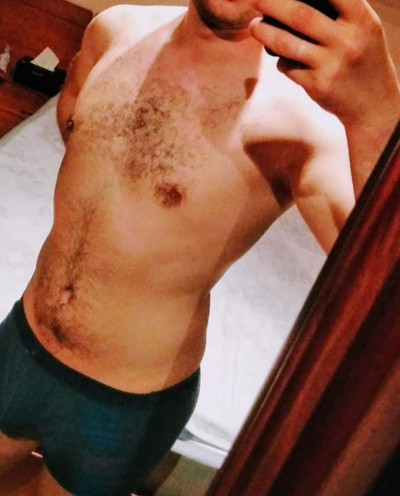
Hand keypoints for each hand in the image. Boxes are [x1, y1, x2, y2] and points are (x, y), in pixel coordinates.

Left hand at [249, 0, 399, 127]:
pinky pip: (288, 67)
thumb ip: (341, 12)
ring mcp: (331, 64)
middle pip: (300, 14)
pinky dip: (282, 62)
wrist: (373, 104)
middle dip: (272, 4)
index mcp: (362, 19)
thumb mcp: (363, 29)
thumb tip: (295, 1)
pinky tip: (285, 60)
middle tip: (257, 0)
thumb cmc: (363, 59)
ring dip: (264, 33)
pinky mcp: (317, 84)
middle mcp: (347, 40)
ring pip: (286, 43)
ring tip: (255, 26)